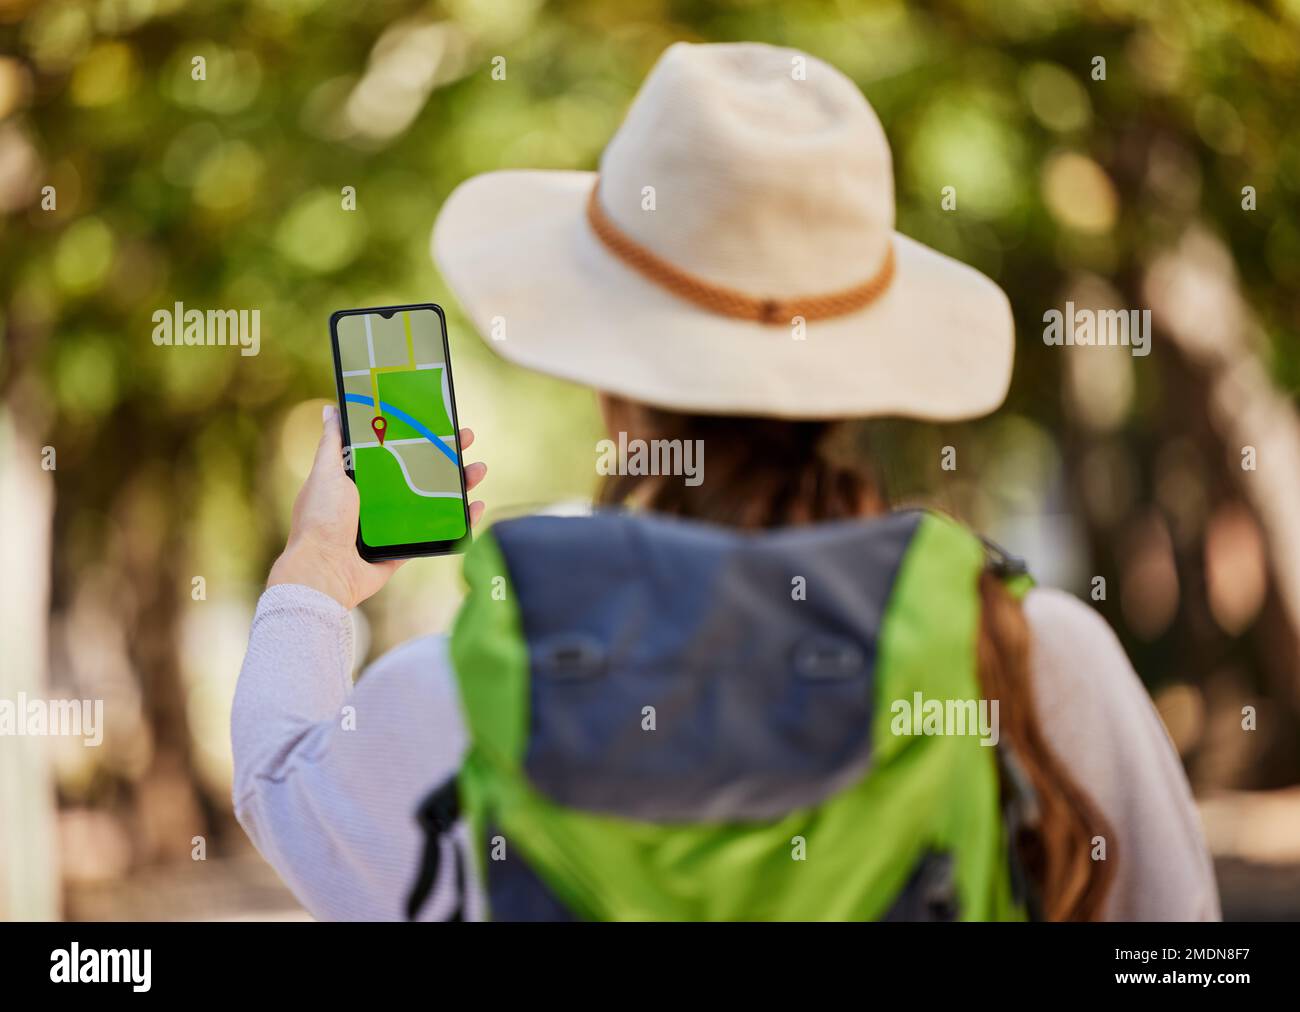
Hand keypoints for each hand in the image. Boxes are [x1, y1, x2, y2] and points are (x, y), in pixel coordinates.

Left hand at [267, 405, 486, 608]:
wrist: (323, 570)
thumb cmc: (320, 519)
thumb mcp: (326, 473)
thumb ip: (332, 443)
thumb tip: (331, 408)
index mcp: (358, 479)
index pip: (394, 450)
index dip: (417, 436)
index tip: (438, 422)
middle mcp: (376, 500)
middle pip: (419, 473)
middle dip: (445, 456)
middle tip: (466, 440)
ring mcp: (391, 525)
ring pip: (433, 500)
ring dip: (458, 485)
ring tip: (478, 469)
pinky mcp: (401, 549)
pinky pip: (435, 532)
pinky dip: (459, 521)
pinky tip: (476, 507)